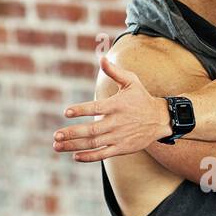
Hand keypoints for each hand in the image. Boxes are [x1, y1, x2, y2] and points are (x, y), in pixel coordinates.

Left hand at [53, 55, 171, 161]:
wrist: (160, 119)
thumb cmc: (141, 98)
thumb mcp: (131, 81)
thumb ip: (114, 72)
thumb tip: (101, 58)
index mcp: (117, 105)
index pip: (96, 108)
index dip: (81, 110)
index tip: (66, 112)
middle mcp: (117, 123)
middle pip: (92, 130)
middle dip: (72, 133)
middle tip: (56, 135)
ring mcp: (119, 137)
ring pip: (94, 143)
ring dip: (74, 146)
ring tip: (57, 146)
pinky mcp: (122, 148)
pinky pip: (104, 154)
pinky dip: (90, 156)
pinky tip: (76, 156)